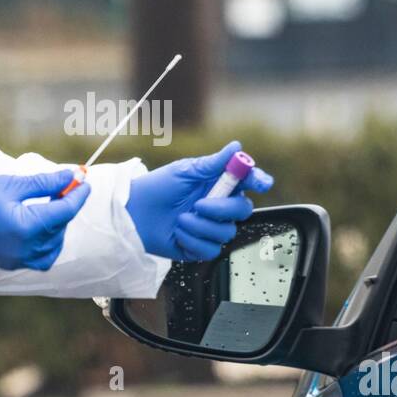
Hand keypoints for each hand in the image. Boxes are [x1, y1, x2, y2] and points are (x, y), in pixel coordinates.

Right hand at [0, 170, 89, 270]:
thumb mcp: (11, 185)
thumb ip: (44, 183)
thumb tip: (70, 176)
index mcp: (28, 228)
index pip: (65, 211)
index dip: (78, 194)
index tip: (84, 180)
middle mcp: (26, 249)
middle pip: (61, 227)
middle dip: (67, 206)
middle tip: (63, 186)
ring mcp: (18, 259)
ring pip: (54, 247)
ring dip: (58, 226)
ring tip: (51, 204)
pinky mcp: (10, 263)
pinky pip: (40, 258)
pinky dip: (47, 243)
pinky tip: (41, 225)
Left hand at [126, 141, 274, 261]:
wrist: (134, 213)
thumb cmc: (158, 187)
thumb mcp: (185, 171)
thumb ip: (214, 163)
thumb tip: (237, 146)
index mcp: (218, 184)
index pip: (247, 182)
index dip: (258, 181)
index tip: (262, 183)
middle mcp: (218, 206)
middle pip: (243, 210)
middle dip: (223, 208)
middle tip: (199, 204)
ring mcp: (210, 228)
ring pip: (226, 232)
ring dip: (201, 226)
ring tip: (180, 219)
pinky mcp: (200, 247)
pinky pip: (210, 249)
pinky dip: (192, 240)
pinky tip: (178, 233)